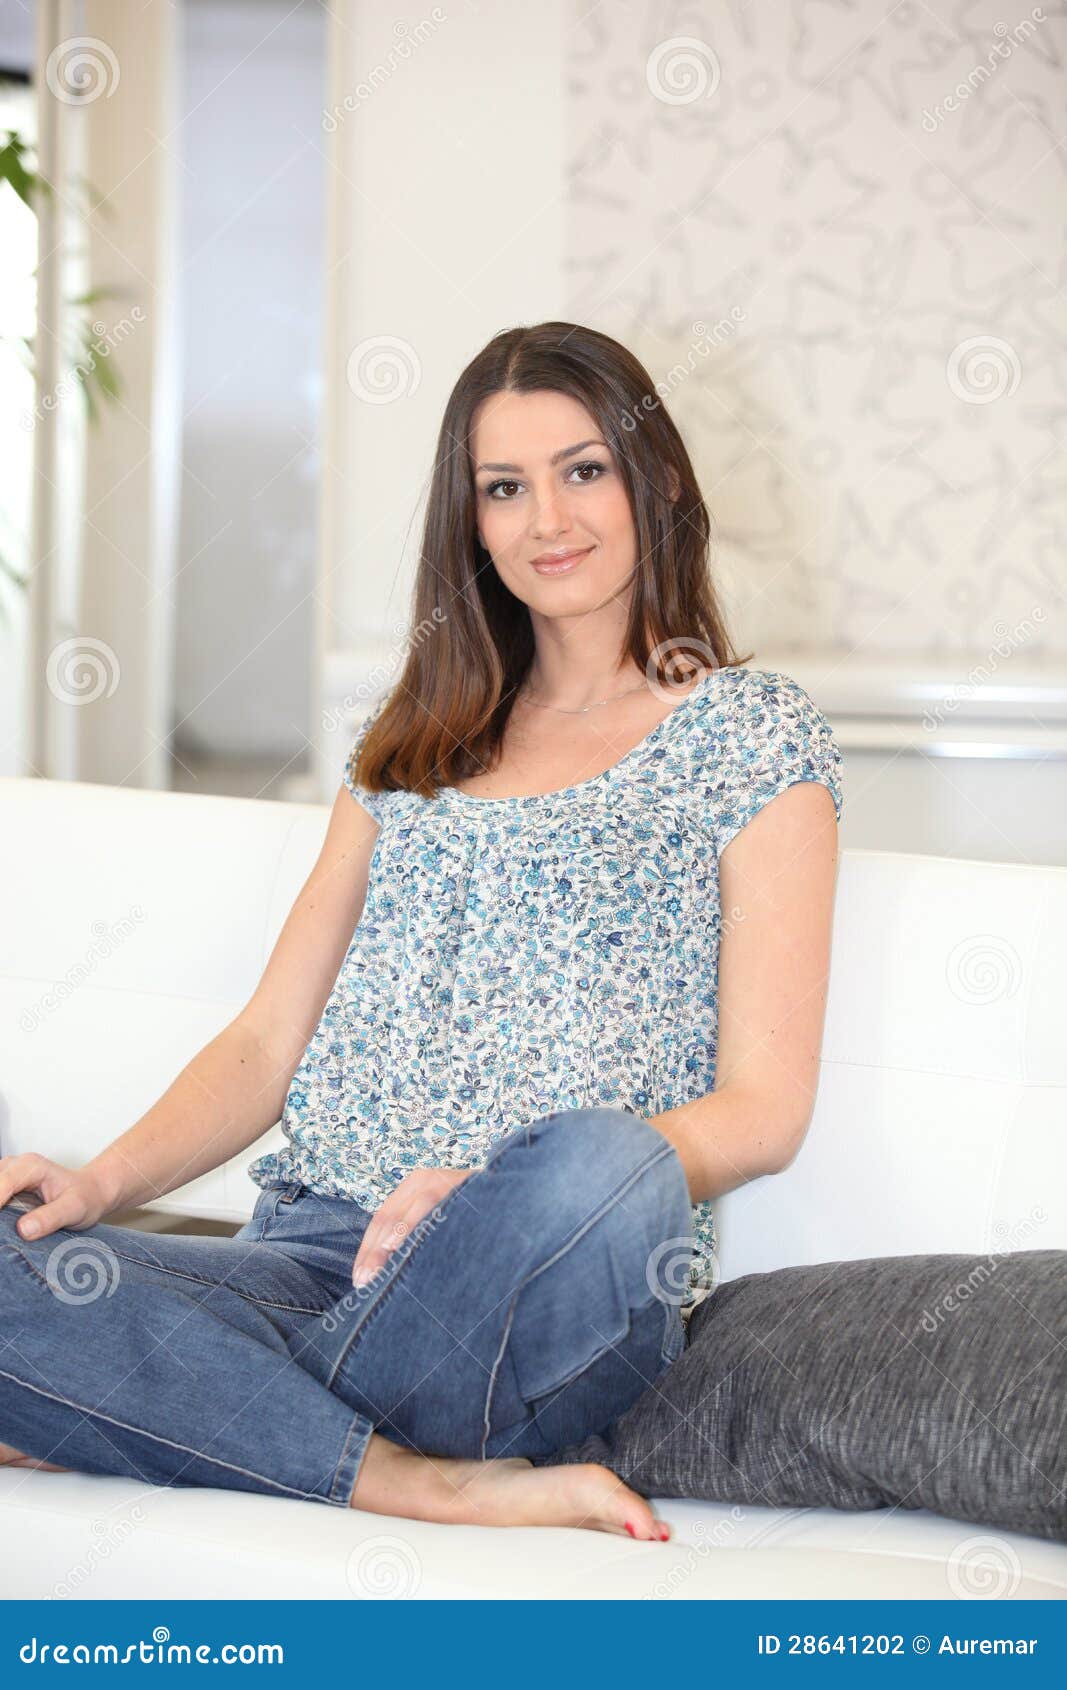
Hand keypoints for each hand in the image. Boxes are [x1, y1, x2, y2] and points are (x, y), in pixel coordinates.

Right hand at [0, 1154, 114, 1240]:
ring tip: (5, 1232)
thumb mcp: (75, 1209)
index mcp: (32, 1166)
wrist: (89, 1192)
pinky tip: (4, 1227)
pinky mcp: (3, 1188)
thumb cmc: (84, 1197)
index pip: (3, 1182)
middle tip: (4, 1233)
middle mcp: (15, 1166)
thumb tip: (24, 1229)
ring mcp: (6, 1176)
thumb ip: (51, 1217)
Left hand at [352, 1166, 474, 1286]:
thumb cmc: (465, 1216)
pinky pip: (448, 1210)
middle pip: (391, 1216)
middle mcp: (427, 1180)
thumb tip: (378, 1275)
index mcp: (413, 1185)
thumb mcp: (431, 1218)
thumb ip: (409, 1237)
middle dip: (377, 1252)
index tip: (360, 1279)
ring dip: (400, 1239)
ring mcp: (449, 1182)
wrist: (512, 1195)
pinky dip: (433, 1230)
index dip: (368, 1250)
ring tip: (385, 1269)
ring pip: (419, 1209)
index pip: (381, 1218)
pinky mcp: (470, 1189)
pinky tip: (426, 1251)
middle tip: (367, 1282)